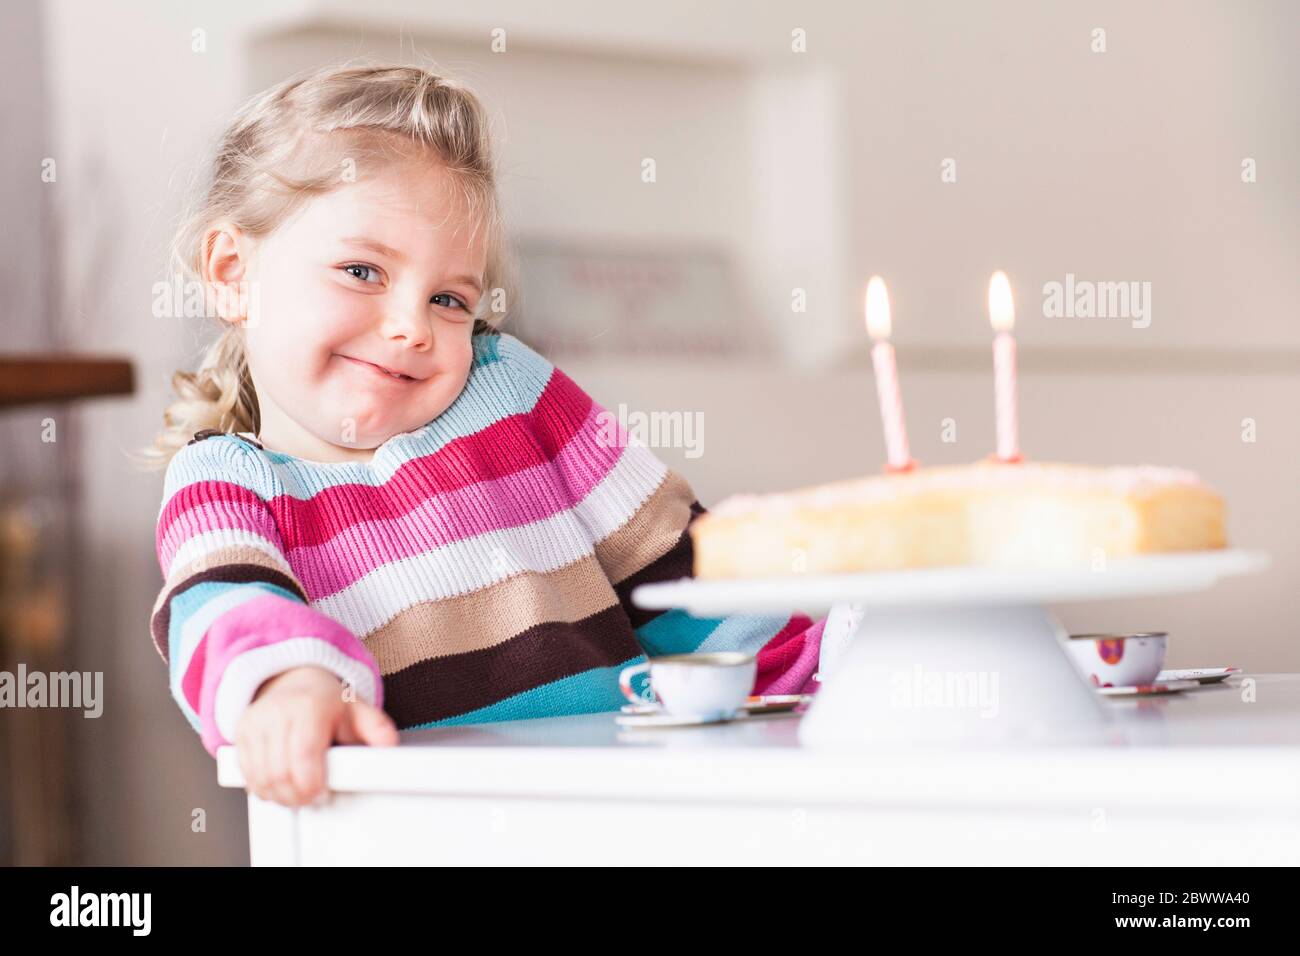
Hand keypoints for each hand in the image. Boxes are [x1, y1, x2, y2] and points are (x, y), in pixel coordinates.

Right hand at [234, 665, 398, 806]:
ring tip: (298, 795)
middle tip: (312, 798)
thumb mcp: (358, 710)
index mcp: (309, 705)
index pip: (303, 755)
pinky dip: (263, 788)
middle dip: (297, 795)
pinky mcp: (240, 732)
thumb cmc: (327, 701)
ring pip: (261, 777)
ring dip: (279, 796)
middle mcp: (278, 711)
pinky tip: (279, 787)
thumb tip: (390, 746)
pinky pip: (247, 773)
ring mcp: (255, 721)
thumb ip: (377, 729)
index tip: (322, 793)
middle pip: (280, 772)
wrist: (293, 680)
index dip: (311, 783)